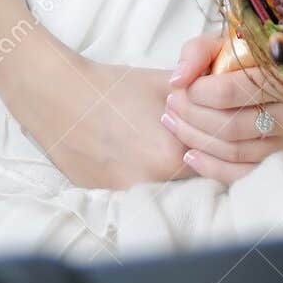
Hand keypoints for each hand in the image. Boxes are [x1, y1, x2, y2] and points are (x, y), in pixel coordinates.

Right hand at [36, 53, 199, 190]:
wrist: (57, 94)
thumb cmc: (111, 86)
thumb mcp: (164, 84)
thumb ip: (201, 98)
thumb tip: (225, 104)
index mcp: (172, 154)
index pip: (214, 161)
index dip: (214, 144)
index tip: (210, 132)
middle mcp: (152, 183)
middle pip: (189, 178)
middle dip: (192, 157)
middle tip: (181, 137)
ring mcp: (126, 195)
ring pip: (163, 188)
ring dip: (164, 170)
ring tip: (150, 144)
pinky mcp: (104, 198)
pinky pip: (134, 192)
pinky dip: (137, 176)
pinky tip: (129, 153)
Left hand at [163, 32, 282, 181]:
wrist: (282, 77)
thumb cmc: (249, 57)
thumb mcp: (225, 42)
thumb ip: (198, 52)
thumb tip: (178, 80)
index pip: (229, 92)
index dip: (198, 93)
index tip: (179, 88)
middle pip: (231, 125)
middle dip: (191, 116)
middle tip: (170, 105)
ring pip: (234, 150)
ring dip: (196, 139)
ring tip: (172, 123)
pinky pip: (243, 174)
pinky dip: (212, 168)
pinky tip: (190, 155)